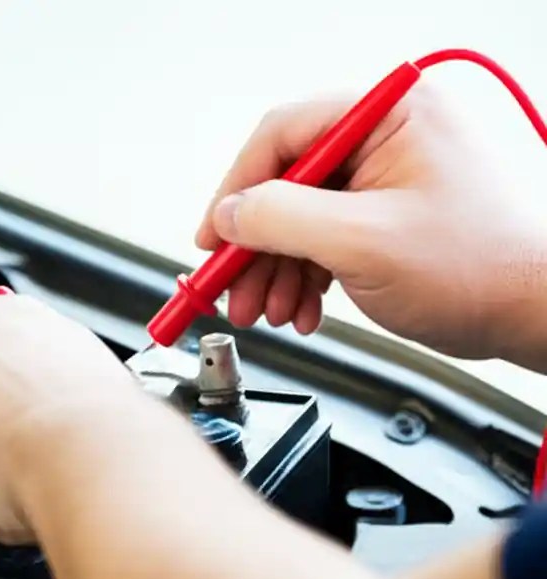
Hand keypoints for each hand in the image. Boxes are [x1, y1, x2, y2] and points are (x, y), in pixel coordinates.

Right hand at [196, 82, 546, 366]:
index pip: (282, 135)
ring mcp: (387, 176)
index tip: (213, 236)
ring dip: (276, 270)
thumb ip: (281, 220)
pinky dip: (305, 277)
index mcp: (389, 115)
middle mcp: (386, 136)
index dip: (237, 189)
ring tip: (268, 311)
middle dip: (256, 246)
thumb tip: (229, 215)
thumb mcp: (361, 242)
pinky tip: (302, 308)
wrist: (535, 315)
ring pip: (300, 217)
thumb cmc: (480, 269)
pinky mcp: (388, 214)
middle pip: (286, 182)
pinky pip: (325, 237)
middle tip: (232, 288)